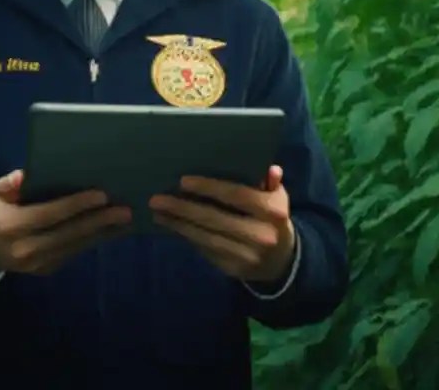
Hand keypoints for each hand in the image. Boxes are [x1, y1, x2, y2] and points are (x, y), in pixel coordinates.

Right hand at [0, 169, 131, 275]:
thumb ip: (10, 184)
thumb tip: (27, 175)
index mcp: (12, 226)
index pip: (50, 214)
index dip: (77, 205)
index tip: (102, 195)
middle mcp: (26, 248)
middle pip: (69, 234)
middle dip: (99, 222)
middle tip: (125, 210)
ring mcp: (36, 264)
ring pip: (75, 247)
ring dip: (102, 234)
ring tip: (125, 221)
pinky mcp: (45, 271)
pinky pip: (72, 254)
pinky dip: (91, 241)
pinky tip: (109, 231)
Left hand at [149, 165, 295, 283]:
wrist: (282, 263)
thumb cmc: (272, 220)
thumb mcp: (277, 199)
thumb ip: (271, 183)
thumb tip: (270, 169)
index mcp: (272, 212)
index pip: (237, 196)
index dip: (209, 188)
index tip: (183, 181)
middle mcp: (260, 235)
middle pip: (214, 219)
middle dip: (183, 209)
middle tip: (157, 199)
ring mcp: (246, 255)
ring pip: (206, 238)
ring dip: (178, 225)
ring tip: (157, 213)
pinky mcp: (233, 269)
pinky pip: (205, 250)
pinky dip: (187, 237)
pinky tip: (171, 226)